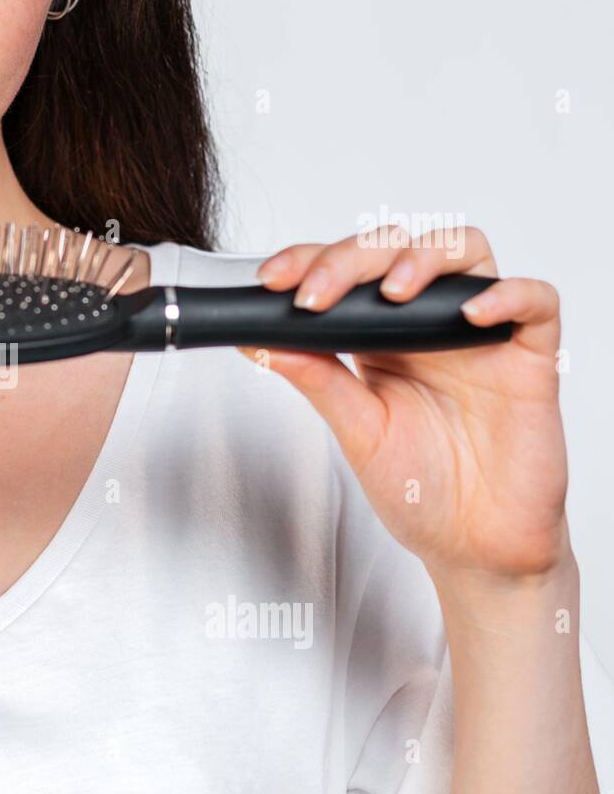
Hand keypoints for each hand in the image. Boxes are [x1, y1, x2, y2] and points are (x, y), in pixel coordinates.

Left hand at [251, 226, 569, 582]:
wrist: (475, 545)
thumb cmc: (419, 488)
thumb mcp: (356, 432)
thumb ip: (317, 381)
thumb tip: (259, 341)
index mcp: (380, 337)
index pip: (346, 272)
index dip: (309, 261)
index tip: (271, 280)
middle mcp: (428, 324)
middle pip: (398, 248)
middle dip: (352, 258)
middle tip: (318, 294)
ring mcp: (480, 334)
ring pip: (465, 251)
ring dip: (423, 258)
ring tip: (393, 292)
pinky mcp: (529, 357)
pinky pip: (535, 302)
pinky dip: (507, 295)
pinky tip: (472, 315)